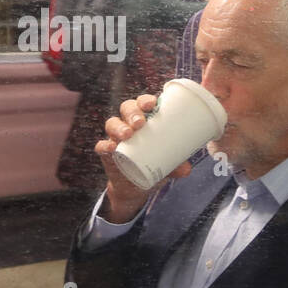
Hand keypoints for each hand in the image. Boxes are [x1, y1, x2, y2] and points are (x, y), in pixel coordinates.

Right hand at [96, 92, 191, 223]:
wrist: (135, 187)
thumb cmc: (153, 165)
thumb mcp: (167, 165)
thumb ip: (177, 166)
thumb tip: (186, 169)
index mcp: (145, 120)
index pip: (143, 103)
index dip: (146, 100)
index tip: (153, 103)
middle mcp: (128, 124)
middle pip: (127, 108)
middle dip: (133, 112)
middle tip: (140, 122)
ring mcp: (115, 138)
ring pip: (112, 123)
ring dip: (119, 126)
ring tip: (128, 134)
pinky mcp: (106, 153)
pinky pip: (101, 146)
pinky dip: (104, 146)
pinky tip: (111, 148)